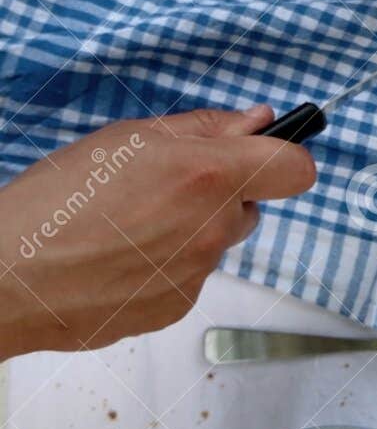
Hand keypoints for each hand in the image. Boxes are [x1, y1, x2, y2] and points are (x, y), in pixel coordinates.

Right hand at [0, 106, 313, 358]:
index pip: (297, 169)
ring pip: (215, 242)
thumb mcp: (128, 138)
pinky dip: (165, 265)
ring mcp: (198, 274)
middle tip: (160, 188)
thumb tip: (259, 121)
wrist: (11, 277)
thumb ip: (205, 128)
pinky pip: (189, 276)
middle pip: (250, 208)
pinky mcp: (178, 308)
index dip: (283, 158)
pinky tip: (119, 258)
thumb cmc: (56, 201)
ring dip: (189, 231)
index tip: (264, 155)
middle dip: (220, 195)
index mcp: (208, 175)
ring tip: (127, 225)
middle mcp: (213, 228)